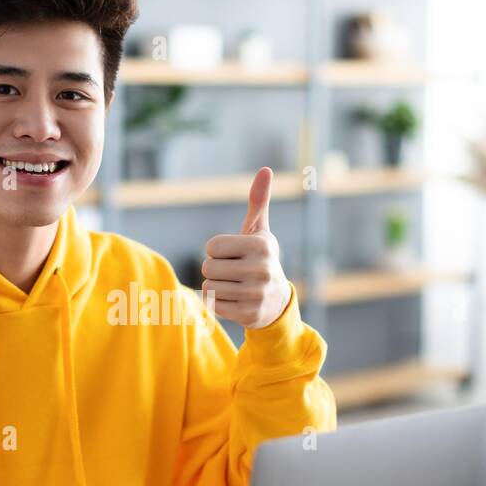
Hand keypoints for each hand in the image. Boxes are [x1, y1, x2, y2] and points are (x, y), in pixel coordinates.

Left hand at [201, 167, 292, 328]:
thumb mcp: (260, 231)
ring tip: (234, 286)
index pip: (212, 247)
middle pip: (208, 267)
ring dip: (215, 287)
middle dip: (214, 270)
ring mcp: (256, 294)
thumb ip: (258, 201)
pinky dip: (219, 304)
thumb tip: (265, 170)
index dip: (216, 251)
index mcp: (261, 246)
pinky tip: (235, 300)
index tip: (233, 255)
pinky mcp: (249, 315)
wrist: (277, 300)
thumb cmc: (261, 259)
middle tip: (232, 272)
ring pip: (208, 287)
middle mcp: (261, 270)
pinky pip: (214, 306)